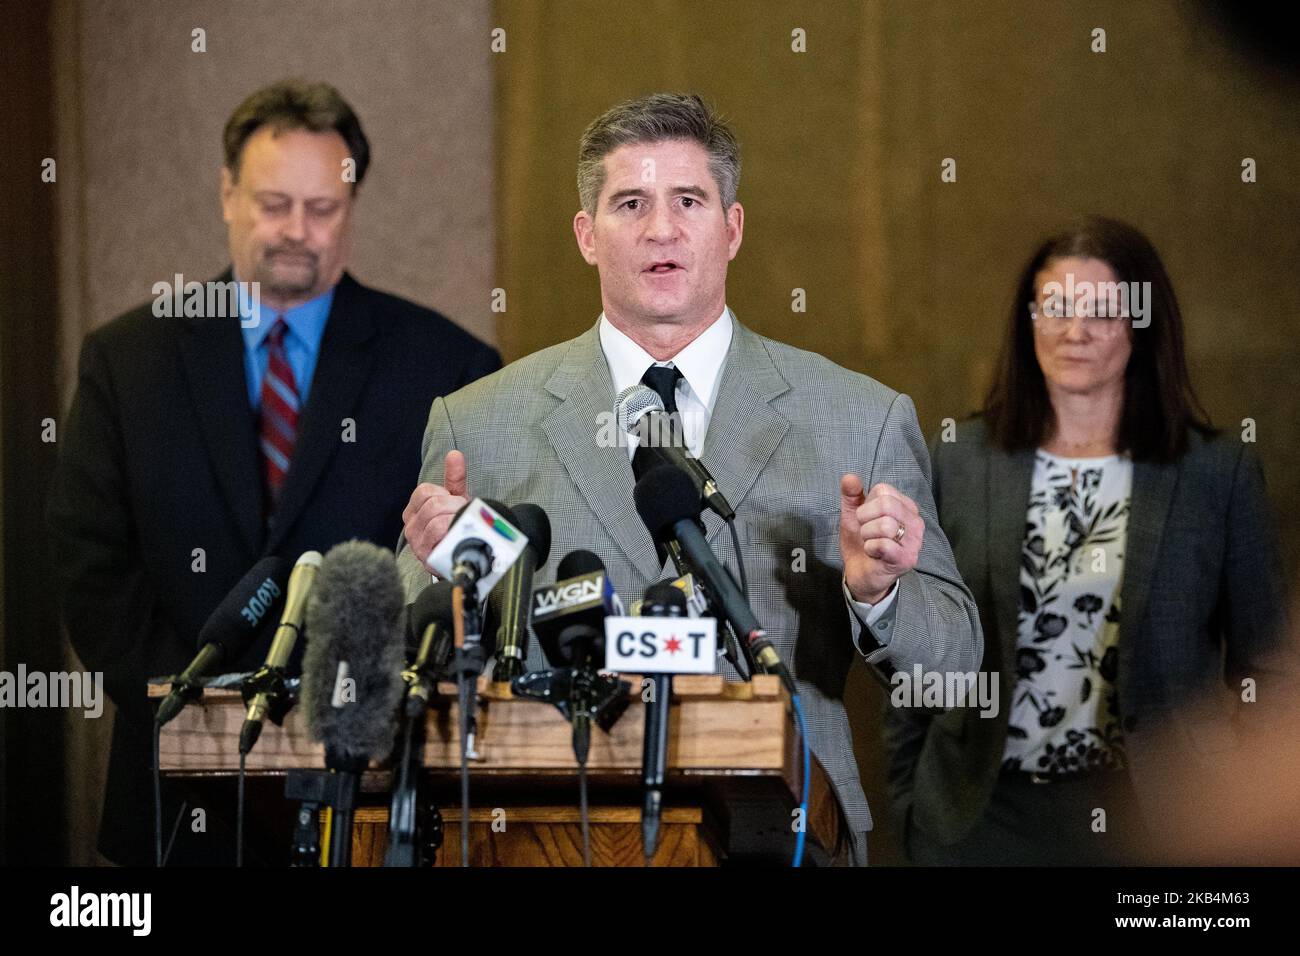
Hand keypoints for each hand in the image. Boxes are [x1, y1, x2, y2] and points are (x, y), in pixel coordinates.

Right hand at [402, 450, 469, 563]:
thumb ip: (454, 478)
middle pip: (432, 505)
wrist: (461, 557)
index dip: (444, 494)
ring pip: (436, 520)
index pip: (424, 491)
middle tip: (464, 515)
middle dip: (454, 506)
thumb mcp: (455, 501)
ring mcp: (417, 544)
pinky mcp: (427, 558)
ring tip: (463, 526)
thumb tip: (454, 454)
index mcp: (414, 511)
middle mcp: (411, 527)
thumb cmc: (455, 527)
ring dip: (456, 520)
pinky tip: (459, 536)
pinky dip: (452, 533)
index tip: (454, 502)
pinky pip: (439, 537)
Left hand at [840, 475, 923, 603]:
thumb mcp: (852, 515)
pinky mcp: (907, 559)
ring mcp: (914, 541)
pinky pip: (883, 545)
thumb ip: (851, 495)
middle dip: (865, 519)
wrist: (860, 573)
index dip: (866, 505)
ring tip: (870, 543)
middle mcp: (915, 521)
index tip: (866, 520)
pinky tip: (874, 554)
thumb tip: (849, 476)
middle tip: (866, 532)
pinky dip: (870, 548)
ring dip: (867, 536)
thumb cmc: (861, 542)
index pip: (883, 490)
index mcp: (905, 506)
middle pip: (886, 505)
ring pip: (885, 525)